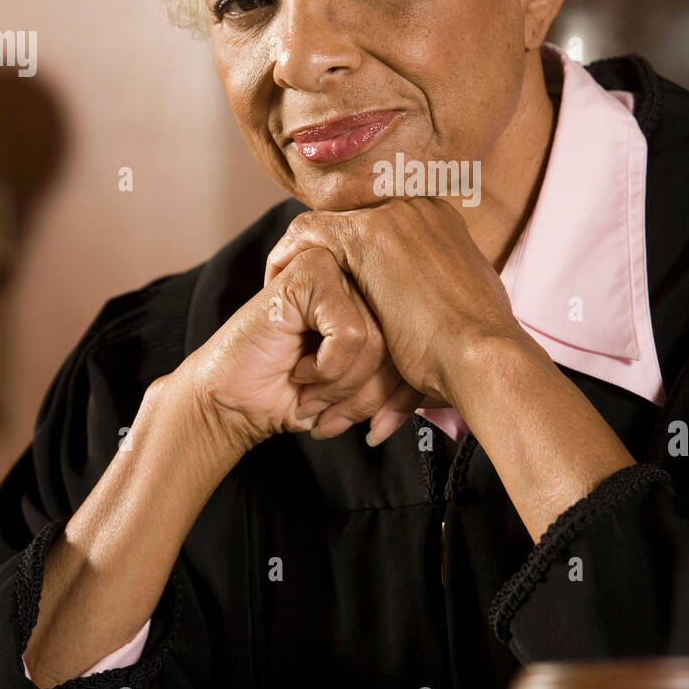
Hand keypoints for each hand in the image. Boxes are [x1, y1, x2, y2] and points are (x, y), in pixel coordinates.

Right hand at [180, 245, 423, 451]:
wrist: (236, 404)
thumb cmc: (299, 395)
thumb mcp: (369, 384)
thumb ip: (406, 368)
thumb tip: (452, 385)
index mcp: (380, 287)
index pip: (418, 336)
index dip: (403, 391)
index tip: (379, 426)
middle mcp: (361, 268)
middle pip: (401, 337)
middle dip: (373, 395)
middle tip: (337, 421)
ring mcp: (335, 263)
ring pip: (377, 337)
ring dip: (344, 385)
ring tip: (315, 396)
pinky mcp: (310, 271)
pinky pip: (350, 332)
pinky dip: (328, 368)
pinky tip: (300, 370)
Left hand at [264, 197, 526, 402]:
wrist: (480, 357)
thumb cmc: (476, 350)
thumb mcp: (465, 309)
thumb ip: (443, 295)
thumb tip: (439, 307)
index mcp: (442, 223)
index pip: (383, 225)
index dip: (356, 256)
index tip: (339, 285)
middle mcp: (420, 208)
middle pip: (353, 218)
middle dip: (326, 251)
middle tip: (302, 281)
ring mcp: (394, 216)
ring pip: (328, 221)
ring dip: (303, 252)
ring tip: (282, 282)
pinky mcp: (368, 235)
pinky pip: (309, 232)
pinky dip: (289, 254)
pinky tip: (277, 283)